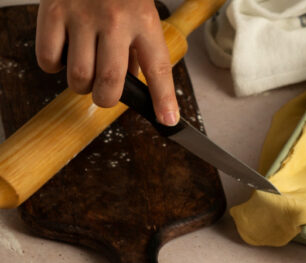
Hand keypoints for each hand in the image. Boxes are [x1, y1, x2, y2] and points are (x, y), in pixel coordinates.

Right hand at [35, 0, 178, 124]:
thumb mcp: (141, 13)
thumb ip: (139, 49)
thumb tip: (138, 86)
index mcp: (144, 20)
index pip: (158, 68)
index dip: (164, 99)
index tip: (168, 121)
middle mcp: (115, 20)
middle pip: (109, 82)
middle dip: (107, 100)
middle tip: (105, 95)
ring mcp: (82, 15)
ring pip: (78, 76)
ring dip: (81, 86)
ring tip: (85, 73)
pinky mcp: (52, 11)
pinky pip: (49, 59)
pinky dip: (55, 67)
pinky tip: (65, 54)